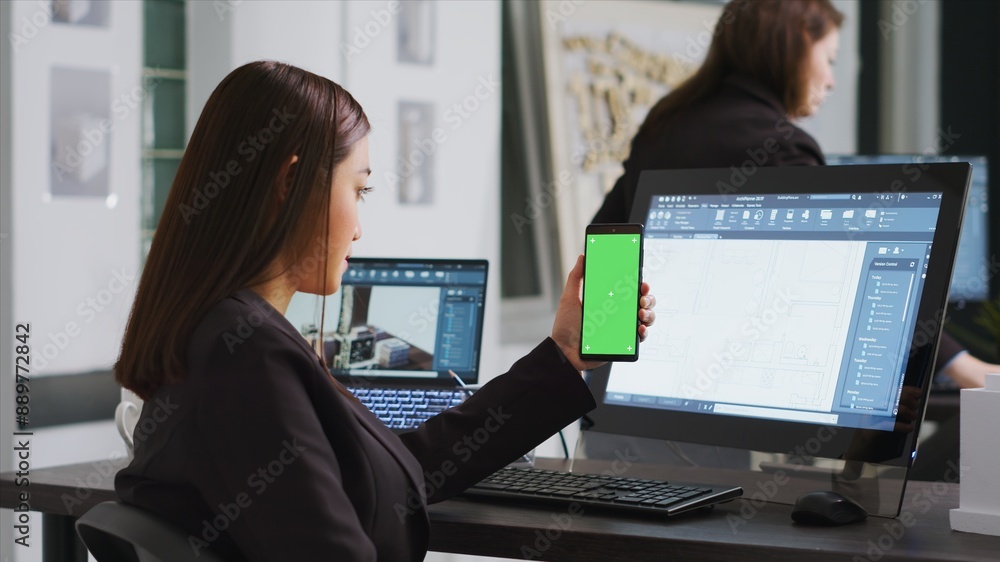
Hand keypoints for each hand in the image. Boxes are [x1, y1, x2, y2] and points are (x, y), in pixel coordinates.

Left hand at [551, 254, 656, 371]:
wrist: (564, 351)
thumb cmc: (566, 326)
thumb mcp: (569, 298)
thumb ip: (576, 277)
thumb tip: (583, 256)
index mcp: (608, 300)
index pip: (629, 288)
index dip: (639, 284)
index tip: (641, 281)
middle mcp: (618, 313)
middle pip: (642, 301)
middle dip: (648, 297)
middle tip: (641, 298)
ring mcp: (622, 328)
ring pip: (646, 317)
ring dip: (649, 313)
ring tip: (640, 313)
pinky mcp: (624, 342)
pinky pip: (641, 337)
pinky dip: (644, 331)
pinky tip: (640, 328)